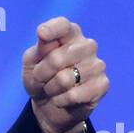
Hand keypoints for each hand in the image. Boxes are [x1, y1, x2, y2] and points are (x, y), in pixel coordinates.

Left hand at [22, 16, 109, 132]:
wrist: (49, 106)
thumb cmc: (40, 79)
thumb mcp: (31, 62)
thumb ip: (38, 49)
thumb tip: (43, 34)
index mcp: (69, 34)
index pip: (63, 26)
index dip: (52, 29)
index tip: (41, 34)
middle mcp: (87, 45)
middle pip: (56, 59)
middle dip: (41, 75)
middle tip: (42, 79)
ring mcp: (97, 65)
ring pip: (64, 79)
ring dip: (51, 89)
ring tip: (53, 89)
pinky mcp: (102, 85)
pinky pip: (73, 95)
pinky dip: (61, 101)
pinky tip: (63, 99)